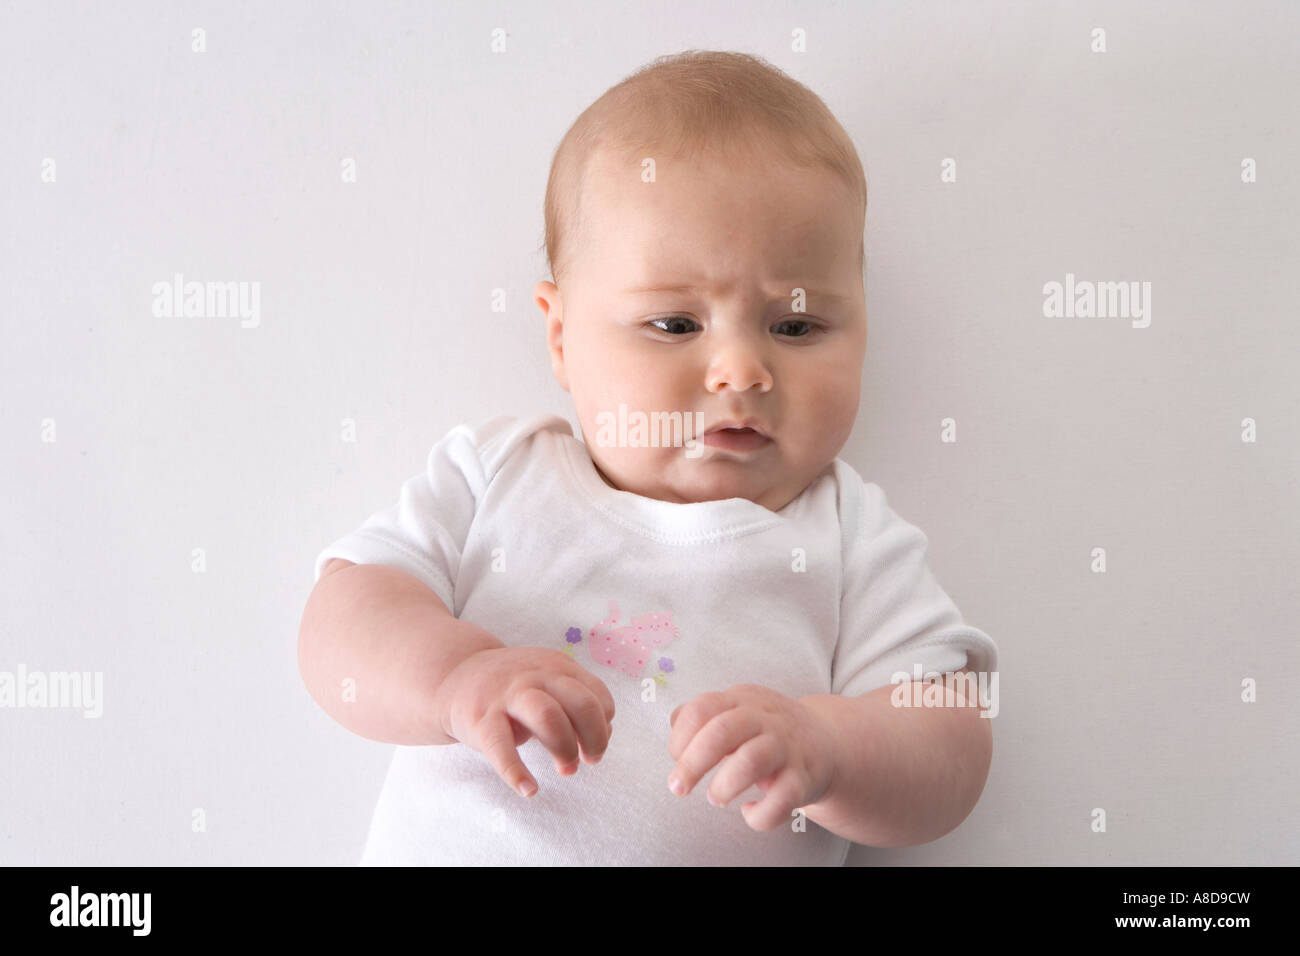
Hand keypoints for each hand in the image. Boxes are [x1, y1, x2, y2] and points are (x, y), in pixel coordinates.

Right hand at [434, 647, 615, 797]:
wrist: (455, 677)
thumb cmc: (512, 689)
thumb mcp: (547, 684)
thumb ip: (576, 705)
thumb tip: (604, 736)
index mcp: (557, 667)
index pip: (597, 694)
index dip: (603, 723)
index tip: (594, 741)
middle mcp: (535, 676)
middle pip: (581, 703)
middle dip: (594, 737)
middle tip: (589, 759)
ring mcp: (507, 696)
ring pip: (548, 716)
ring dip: (565, 748)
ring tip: (566, 769)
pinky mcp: (481, 720)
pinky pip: (501, 747)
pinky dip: (517, 772)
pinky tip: (529, 789)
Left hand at [666, 683, 835, 831]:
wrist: (829, 741)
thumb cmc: (769, 730)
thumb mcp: (737, 709)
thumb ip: (704, 715)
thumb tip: (675, 723)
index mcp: (743, 700)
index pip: (703, 708)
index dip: (681, 736)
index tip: (676, 757)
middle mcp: (766, 719)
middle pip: (722, 731)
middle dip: (692, 763)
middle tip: (678, 787)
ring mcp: (787, 747)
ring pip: (751, 760)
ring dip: (724, 785)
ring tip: (716, 798)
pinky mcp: (804, 778)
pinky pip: (781, 799)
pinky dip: (760, 815)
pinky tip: (750, 812)